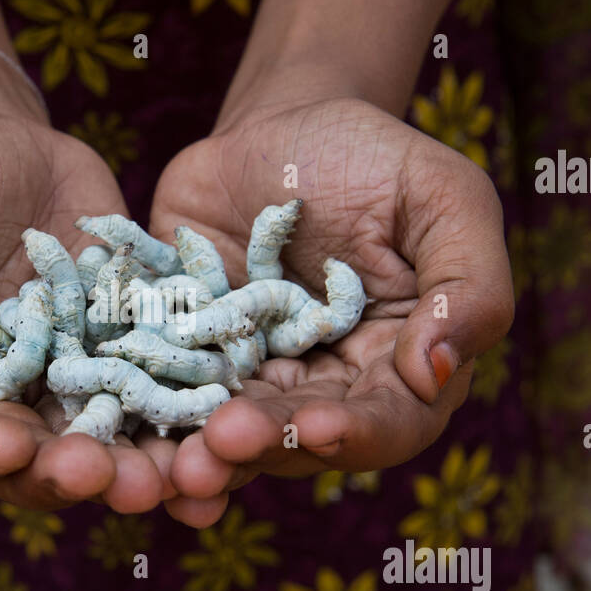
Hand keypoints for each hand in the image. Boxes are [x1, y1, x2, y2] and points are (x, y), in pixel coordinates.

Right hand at [0, 102, 168, 512]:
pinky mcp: (123, 346)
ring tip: (172, 475)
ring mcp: (66, 377)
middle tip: (107, 477)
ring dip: (136, 463)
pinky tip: (220, 420)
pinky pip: (158, 383)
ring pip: (101, 435)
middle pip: (28, 457)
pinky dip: (186, 409)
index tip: (7, 446)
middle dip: (67, 472)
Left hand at [148, 92, 513, 525]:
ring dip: (204, 456)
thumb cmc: (377, 158)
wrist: (279, 126)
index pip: (390, 422)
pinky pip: (167, 399)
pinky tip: (122, 440)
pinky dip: (148, 424)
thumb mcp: (445, 199)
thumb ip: (467, 284)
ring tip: (176, 464)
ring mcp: (252, 379)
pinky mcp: (188, 360)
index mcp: (399, 367)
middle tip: (224, 441)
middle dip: (264, 445)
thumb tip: (436, 372)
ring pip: (231, 434)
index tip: (318, 428)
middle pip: (300, 439)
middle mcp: (326, 389)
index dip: (356, 433)